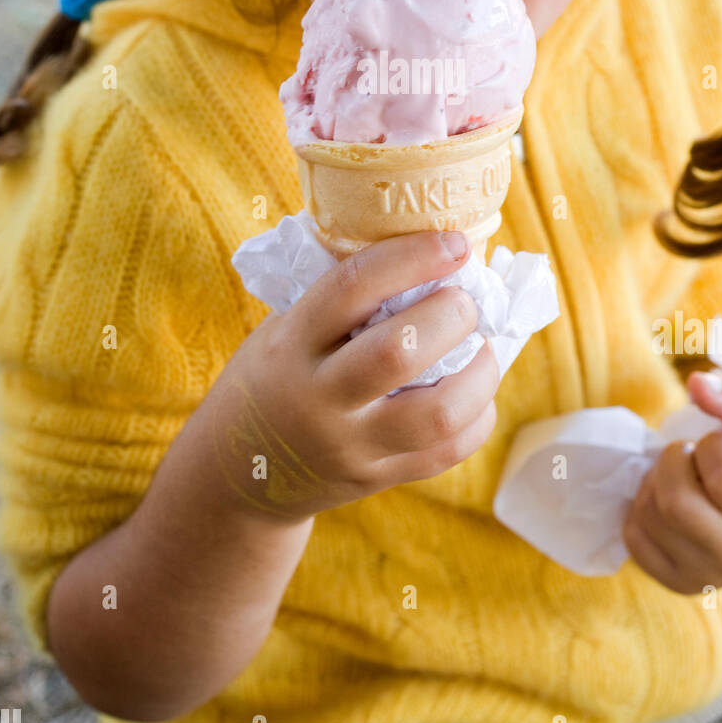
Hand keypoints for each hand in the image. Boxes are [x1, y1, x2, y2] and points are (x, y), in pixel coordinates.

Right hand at [207, 230, 499, 524]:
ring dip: (479, 372)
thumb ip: (338, 298)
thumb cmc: (270, 377)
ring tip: (483, 347)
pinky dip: (477, 416)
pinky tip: (475, 392)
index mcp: (292, 342)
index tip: (455, 244)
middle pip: (399, 352)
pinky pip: (446, 452)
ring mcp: (349, 444)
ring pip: (436, 413)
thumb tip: (418, 244)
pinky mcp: (376, 478)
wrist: (238, 469)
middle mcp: (319, 396)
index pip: (354, 287)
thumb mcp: (282, 329)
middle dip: (451, 315)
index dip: (412, 258)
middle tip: (466, 301)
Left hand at [621, 367, 721, 594]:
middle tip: (692, 454)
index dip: (712, 445)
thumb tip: (697, 383)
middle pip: (677, 502)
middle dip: (674, 460)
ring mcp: (713, 577)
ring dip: (656, 479)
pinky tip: (668, 500)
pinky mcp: (678, 582)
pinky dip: (640, 508)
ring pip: (650, 516)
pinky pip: (633, 539)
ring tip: (683, 474)